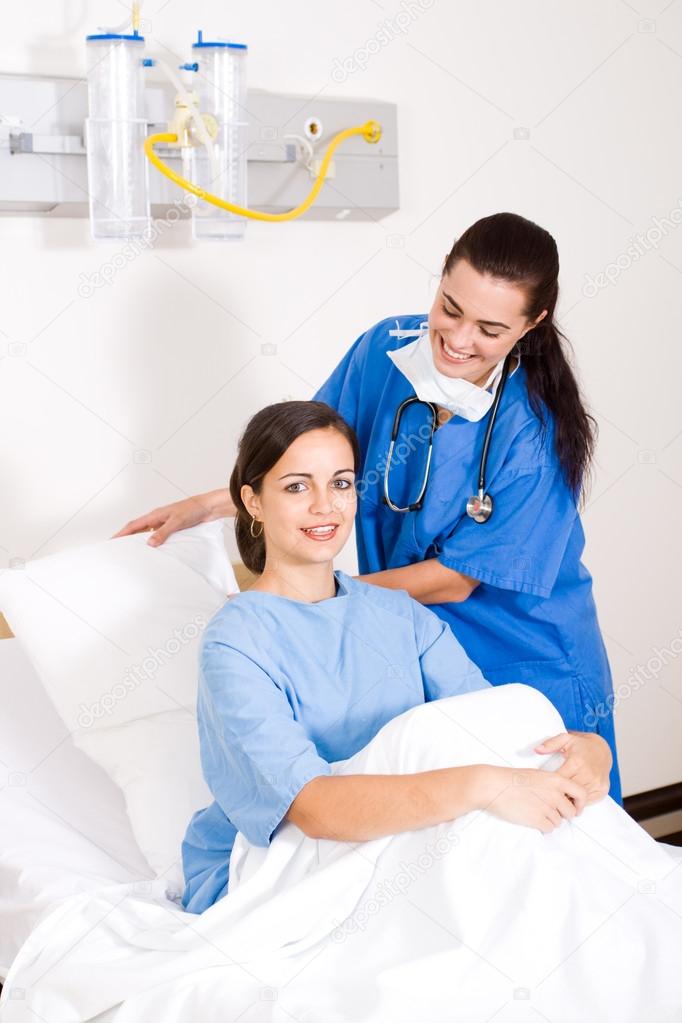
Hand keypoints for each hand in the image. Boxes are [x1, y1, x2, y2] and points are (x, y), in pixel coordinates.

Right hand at [112, 489, 234, 546]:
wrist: (209, 507)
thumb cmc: (194, 509)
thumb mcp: (177, 522)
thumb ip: (163, 532)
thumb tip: (149, 543)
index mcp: (155, 515)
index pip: (133, 525)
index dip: (121, 534)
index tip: (111, 541)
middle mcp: (158, 518)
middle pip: (137, 529)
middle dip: (127, 538)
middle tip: (118, 549)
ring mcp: (165, 523)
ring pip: (147, 533)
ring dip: (140, 541)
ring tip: (132, 552)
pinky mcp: (173, 527)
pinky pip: (158, 536)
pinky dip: (153, 542)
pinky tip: (154, 550)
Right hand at [476, 765, 587, 833]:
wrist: (493, 786)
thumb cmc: (511, 779)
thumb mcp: (536, 775)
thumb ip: (551, 785)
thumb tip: (560, 799)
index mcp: (555, 780)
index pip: (581, 793)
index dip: (580, 803)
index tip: (575, 808)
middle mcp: (554, 793)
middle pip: (570, 812)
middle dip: (561, 814)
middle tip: (548, 811)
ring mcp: (546, 807)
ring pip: (558, 822)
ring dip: (549, 820)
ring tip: (535, 813)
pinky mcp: (537, 820)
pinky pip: (549, 829)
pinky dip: (542, 827)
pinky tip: (532, 820)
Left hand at [535, 731, 611, 804]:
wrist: (601, 749)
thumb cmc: (581, 745)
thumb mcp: (565, 739)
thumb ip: (550, 744)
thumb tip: (537, 750)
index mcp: (577, 762)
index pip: (559, 780)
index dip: (551, 785)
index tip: (544, 786)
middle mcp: (588, 774)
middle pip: (569, 792)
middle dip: (559, 794)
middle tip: (550, 794)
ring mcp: (597, 783)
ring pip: (578, 799)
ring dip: (569, 799)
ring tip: (561, 796)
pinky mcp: (602, 790)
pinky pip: (588, 801)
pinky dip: (579, 801)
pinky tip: (572, 796)